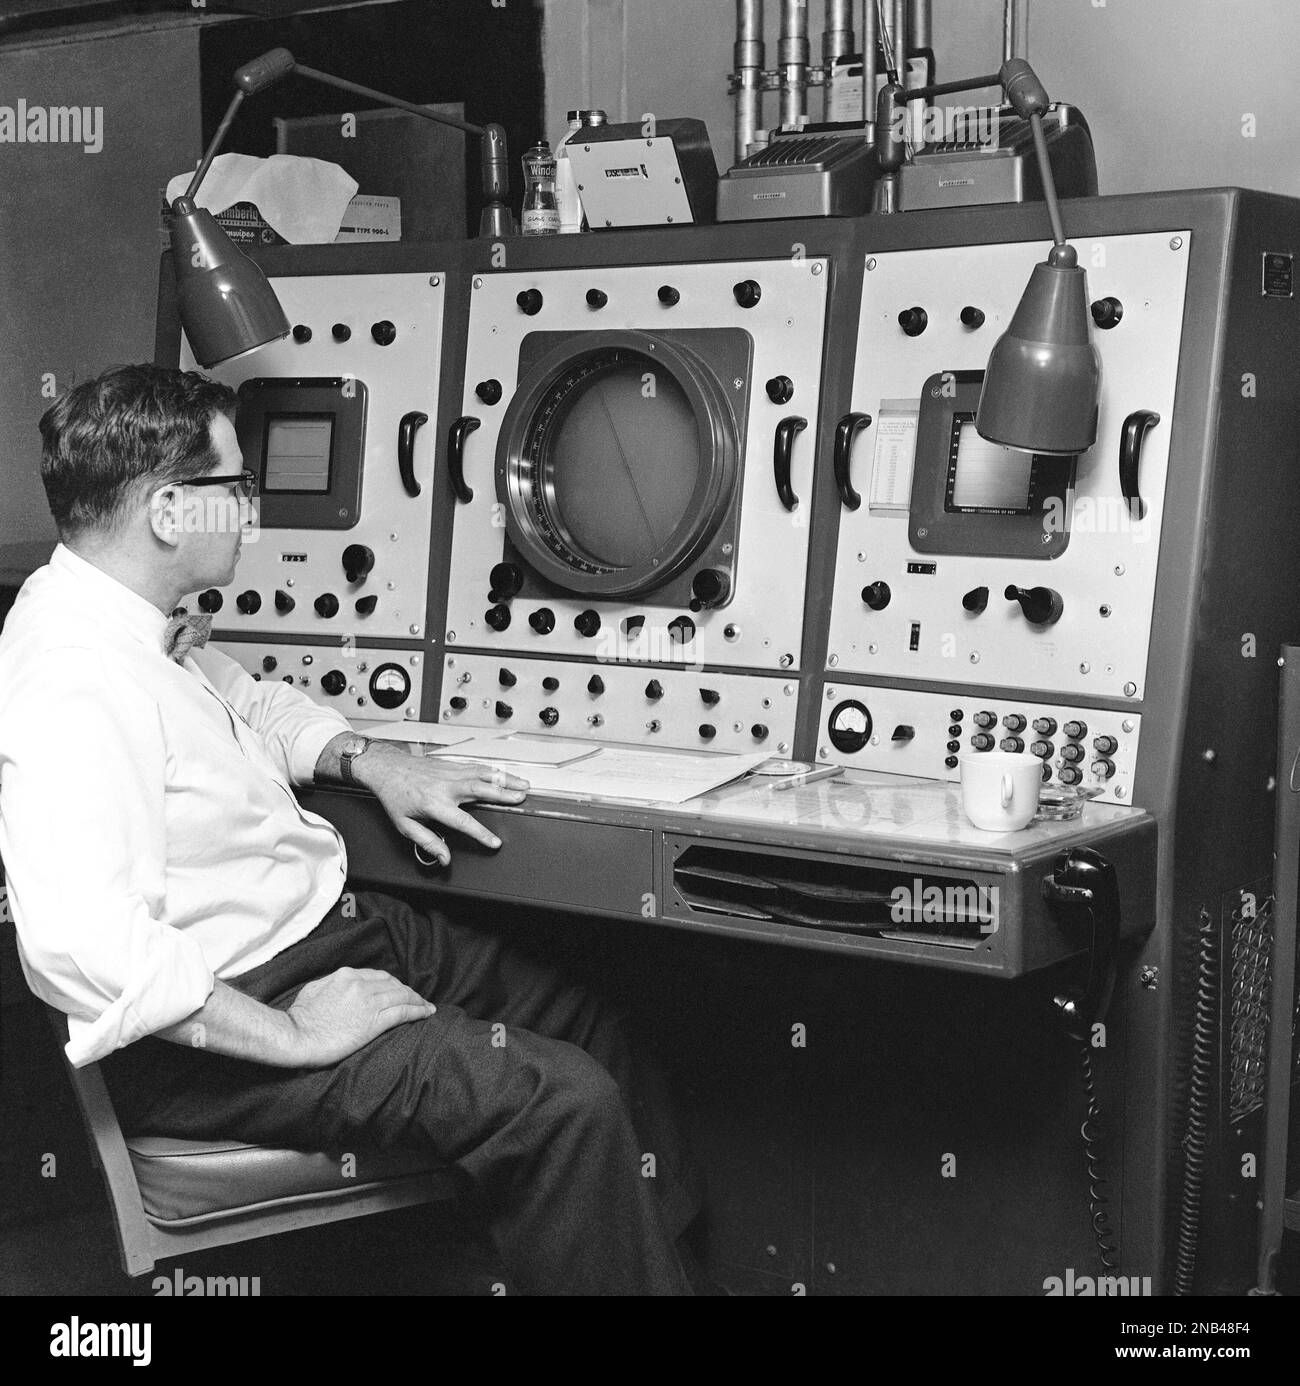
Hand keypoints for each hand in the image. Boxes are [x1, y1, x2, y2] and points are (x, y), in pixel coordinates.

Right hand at [285, 966, 435, 1066]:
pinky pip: (404, 1012)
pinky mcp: (374, 1022)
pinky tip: (427, 1013)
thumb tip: (341, 984)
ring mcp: (368, 1002)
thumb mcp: (313, 989)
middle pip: (392, 984)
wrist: (296, 1037)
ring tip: (426, 1006)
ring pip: (402, 996)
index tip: (398, 990)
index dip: (391, 983)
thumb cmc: (298, 1017)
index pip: (377, 976)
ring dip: (417, 1000)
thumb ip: (332, 983)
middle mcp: (360, 984)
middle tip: (416, 998)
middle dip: (406, 991)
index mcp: (346, 975)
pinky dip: (418, 1011)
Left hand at [354, 743, 528, 864]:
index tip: (494, 841)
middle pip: (480, 790)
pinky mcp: (452, 765)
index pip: (463, 822)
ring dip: (505, 779)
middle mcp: (446, 787)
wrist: (388, 768)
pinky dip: (494, 771)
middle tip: (521, 798)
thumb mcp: (405, 825)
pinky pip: (477, 767)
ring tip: (523, 785)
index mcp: (435, 804)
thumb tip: (444, 857)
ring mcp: (451, 773)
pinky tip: (505, 775)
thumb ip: (427, 842)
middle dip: (503, 794)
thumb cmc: (395, 795)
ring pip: (483, 774)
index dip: (481, 834)